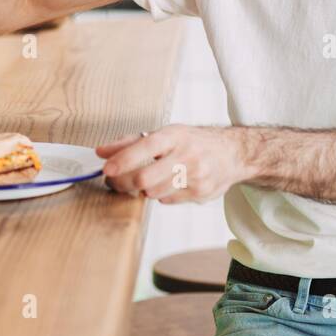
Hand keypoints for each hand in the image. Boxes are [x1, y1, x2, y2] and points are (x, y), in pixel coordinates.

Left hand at [96, 125, 249, 203]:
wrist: (233, 153)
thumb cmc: (193, 142)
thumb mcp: (166, 134)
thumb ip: (131, 143)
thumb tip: (102, 151)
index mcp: (175, 135)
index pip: (145, 147)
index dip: (123, 159)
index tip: (106, 169)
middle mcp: (187, 154)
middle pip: (146, 178)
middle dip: (126, 183)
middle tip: (117, 182)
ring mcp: (196, 175)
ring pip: (155, 193)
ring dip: (145, 189)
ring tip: (147, 180)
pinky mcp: (201, 193)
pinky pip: (168, 200)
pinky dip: (162, 195)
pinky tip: (169, 184)